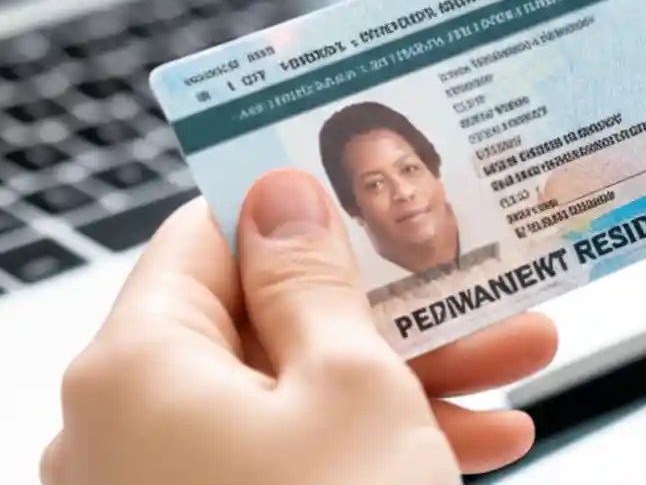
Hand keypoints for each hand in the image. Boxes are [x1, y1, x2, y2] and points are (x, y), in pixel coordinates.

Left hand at [41, 169, 557, 484]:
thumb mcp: (349, 386)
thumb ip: (315, 280)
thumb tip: (284, 197)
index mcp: (135, 367)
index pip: (209, 237)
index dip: (298, 204)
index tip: (369, 188)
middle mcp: (129, 428)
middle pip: (272, 324)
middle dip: (393, 306)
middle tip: (473, 277)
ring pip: (299, 400)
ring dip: (412, 376)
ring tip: (516, 354)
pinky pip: (297, 465)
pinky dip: (381, 445)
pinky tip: (482, 436)